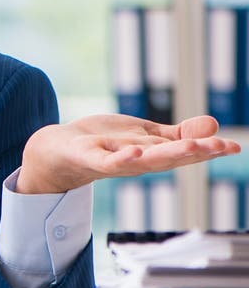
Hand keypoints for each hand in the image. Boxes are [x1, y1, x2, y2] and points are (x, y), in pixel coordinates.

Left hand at [16, 114, 240, 194]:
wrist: (57, 152)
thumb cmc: (103, 143)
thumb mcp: (144, 135)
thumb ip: (175, 134)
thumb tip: (213, 125)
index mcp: (151, 155)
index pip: (184, 153)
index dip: (208, 150)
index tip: (233, 147)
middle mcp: (136, 162)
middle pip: (169, 159)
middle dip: (196, 153)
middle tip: (222, 146)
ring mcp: (113, 161)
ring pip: (144, 161)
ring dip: (168, 156)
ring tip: (192, 148)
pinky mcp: (90, 158)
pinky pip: (108, 162)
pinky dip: (122, 158)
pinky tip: (136, 151)